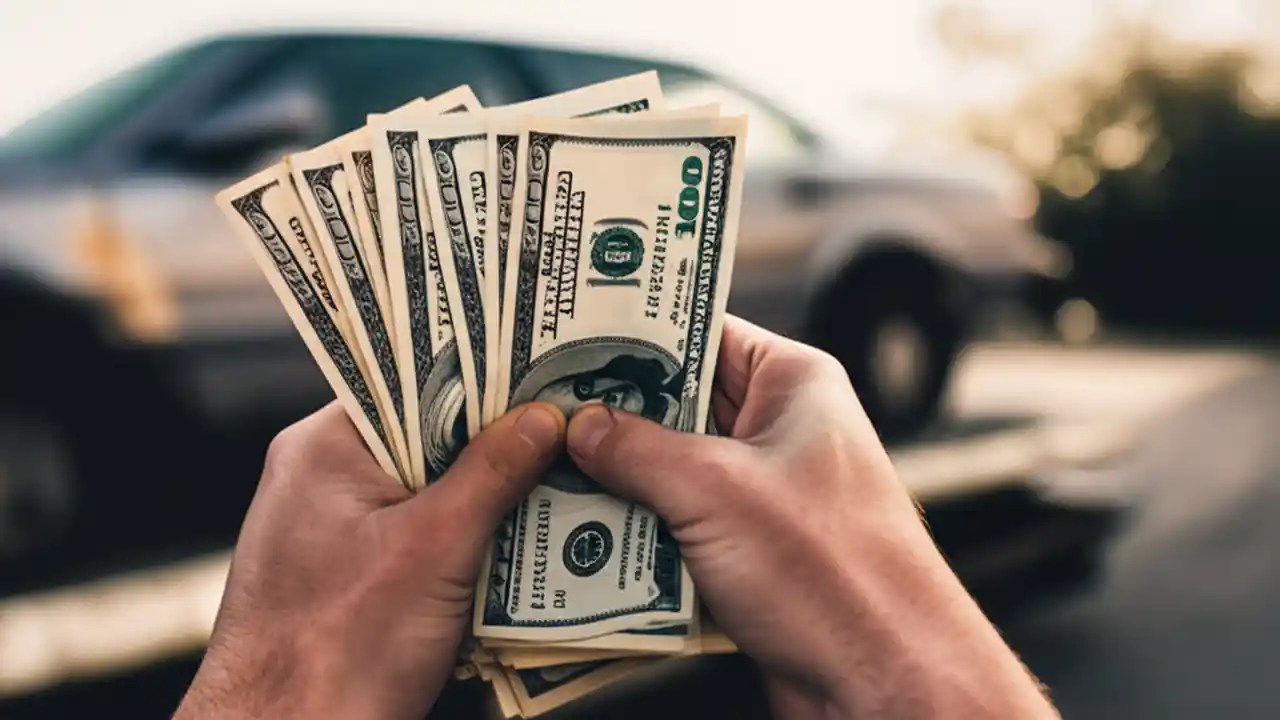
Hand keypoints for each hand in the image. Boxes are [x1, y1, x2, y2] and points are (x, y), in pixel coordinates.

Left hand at [177, 401, 564, 719]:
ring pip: (431, 490)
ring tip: (560, 491)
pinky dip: (467, 544)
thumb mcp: (435, 547)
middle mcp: (323, 477)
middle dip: (498, 443)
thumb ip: (492, 473)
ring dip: (488, 499)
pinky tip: (519, 553)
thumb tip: (543, 417)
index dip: (483, 374)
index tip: (546, 372)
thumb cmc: (338, 648)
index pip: (413, 379)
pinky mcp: (353, 577)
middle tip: (569, 434)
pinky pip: (421, 537)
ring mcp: (335, 530)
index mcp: (324, 447)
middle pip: (428, 435)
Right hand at [566, 317, 1054, 718]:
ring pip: (669, 469)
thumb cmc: (830, 569)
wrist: (883, 681)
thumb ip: (636, 450)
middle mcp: (778, 428)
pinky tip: (579, 533)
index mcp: (792, 382)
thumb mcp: (714, 490)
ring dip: (615, 480)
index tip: (563, 337)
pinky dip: (635, 530)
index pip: (698, 331)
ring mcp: (763, 493)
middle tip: (537, 412)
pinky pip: (676, 524)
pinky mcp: (749, 551)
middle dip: (610, 415)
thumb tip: (579, 426)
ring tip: (540, 472)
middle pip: (675, 404)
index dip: (630, 333)